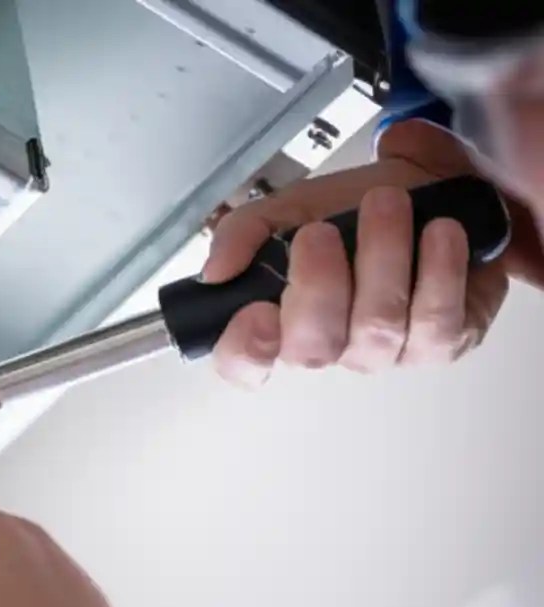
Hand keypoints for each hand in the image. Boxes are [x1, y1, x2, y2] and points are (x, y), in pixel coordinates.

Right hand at [204, 120, 533, 387]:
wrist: (430, 189)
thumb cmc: (352, 210)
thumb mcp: (287, 207)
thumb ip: (243, 232)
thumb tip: (217, 272)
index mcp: (279, 321)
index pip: (244, 363)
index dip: (245, 350)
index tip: (256, 310)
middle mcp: (329, 347)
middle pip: (312, 347)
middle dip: (318, 285)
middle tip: (324, 230)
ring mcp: (385, 353)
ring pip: (376, 328)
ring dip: (381, 258)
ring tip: (388, 202)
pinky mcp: (443, 343)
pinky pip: (437, 322)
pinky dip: (438, 271)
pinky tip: (440, 231)